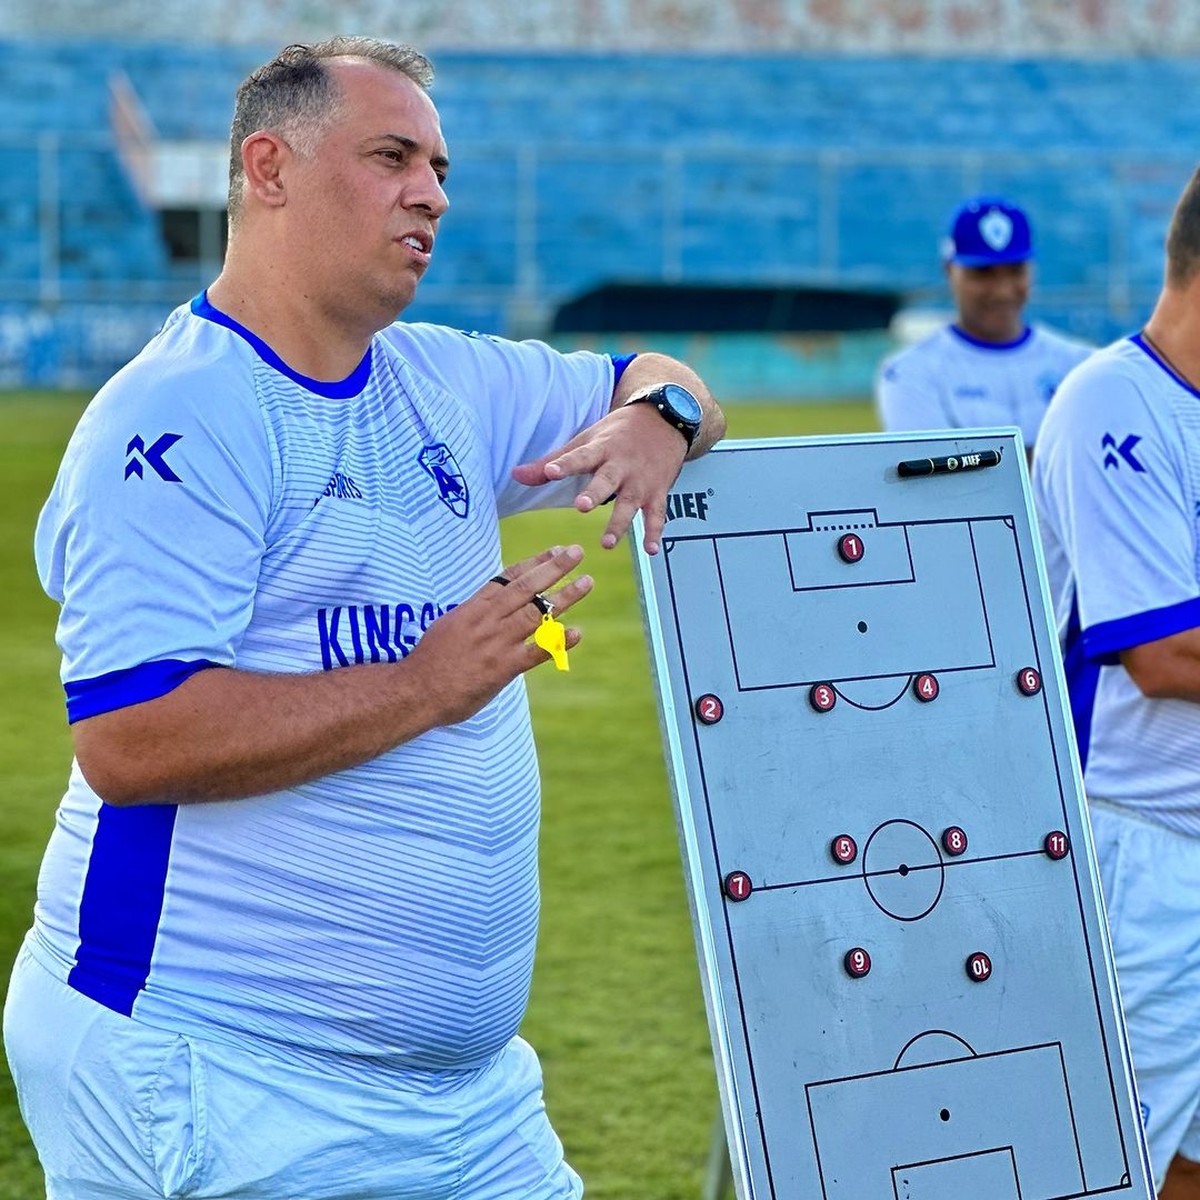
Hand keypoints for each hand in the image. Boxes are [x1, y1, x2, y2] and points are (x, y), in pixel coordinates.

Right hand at [406, 545, 592, 724]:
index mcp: (474, 607)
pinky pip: (535, 652)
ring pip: (536, 613)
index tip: (555, 550)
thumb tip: (492, 604)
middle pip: (526, 587)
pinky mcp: (502, 668)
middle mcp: (487, 620)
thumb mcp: (450, 625)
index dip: (535, 562)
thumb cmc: (430, 660)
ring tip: (586, 582)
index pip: (509, 577)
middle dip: (554, 567)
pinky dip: (557, 642)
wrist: (415, 690)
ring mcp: (496, 642)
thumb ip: (475, 615)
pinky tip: (577, 633)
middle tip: (577, 552)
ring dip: (564, 597)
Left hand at [511, 404, 687, 554]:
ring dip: (619, 524)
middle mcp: (621, 465)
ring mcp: (641, 481)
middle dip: (594, 494)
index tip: (550, 471)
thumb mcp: (586, 440)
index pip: (580, 456)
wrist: (664, 420)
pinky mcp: (658, 492)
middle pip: (606, 481)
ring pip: (630, 503)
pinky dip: (655, 533)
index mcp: (601, 449)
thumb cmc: (618, 433)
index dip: (565, 464)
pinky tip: (651, 551)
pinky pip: (657, 515)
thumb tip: (516, 475)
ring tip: (607, 543)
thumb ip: (552, 462)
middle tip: (581, 506)